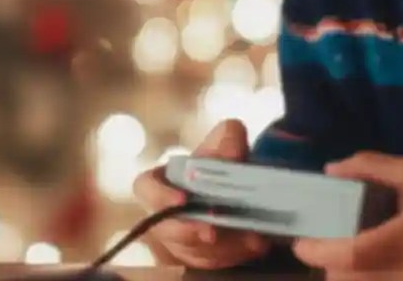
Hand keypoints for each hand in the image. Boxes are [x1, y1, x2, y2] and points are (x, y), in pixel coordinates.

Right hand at [132, 119, 271, 269]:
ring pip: (192, 251)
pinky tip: (256, 243)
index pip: (145, 188)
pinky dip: (237, 254)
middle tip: (211, 232)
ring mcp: (182, 240)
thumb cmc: (222, 161)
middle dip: (189, 233)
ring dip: (219, 248)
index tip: (181, 200)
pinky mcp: (202, 257)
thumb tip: (230, 153)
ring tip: (248, 237)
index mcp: (161, 181)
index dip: (159, 197)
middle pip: (166, 230)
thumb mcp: (225, 141)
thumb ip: (227, 138)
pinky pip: (214, 262)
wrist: (241, 185)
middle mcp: (164, 214)